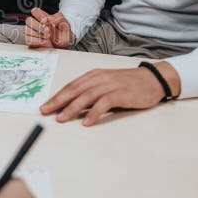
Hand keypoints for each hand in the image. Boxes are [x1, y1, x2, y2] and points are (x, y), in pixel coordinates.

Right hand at [24, 8, 74, 49]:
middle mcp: (36, 24)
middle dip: (38, 26)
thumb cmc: (64, 35)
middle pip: (28, 20)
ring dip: (38, 34)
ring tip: (47, 37)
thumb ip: (60, 18)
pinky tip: (44, 42)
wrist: (64, 46)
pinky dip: (36, 41)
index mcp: (44, 18)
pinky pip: (28, 39)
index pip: (35, 11)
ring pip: (27, 29)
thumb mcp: (66, 24)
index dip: (39, 15)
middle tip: (48, 31)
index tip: (46, 21)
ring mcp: (32, 32)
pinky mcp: (31, 41)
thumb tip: (51, 19)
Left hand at [41, 62, 180, 125]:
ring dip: (72, 108)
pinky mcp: (120, 93)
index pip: (71, 86)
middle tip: (45, 111)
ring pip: (86, 96)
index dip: (56, 96)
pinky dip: (94, 113)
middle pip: (74, 90)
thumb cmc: (128, 84)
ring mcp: (110, 85)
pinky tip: (86, 122)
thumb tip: (73, 106)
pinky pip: (104, 103)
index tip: (45, 106)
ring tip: (61, 119)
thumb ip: (91, 92)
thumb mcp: (106, 84)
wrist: (152, 79)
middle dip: (58, 101)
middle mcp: (99, 78)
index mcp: (93, 75)